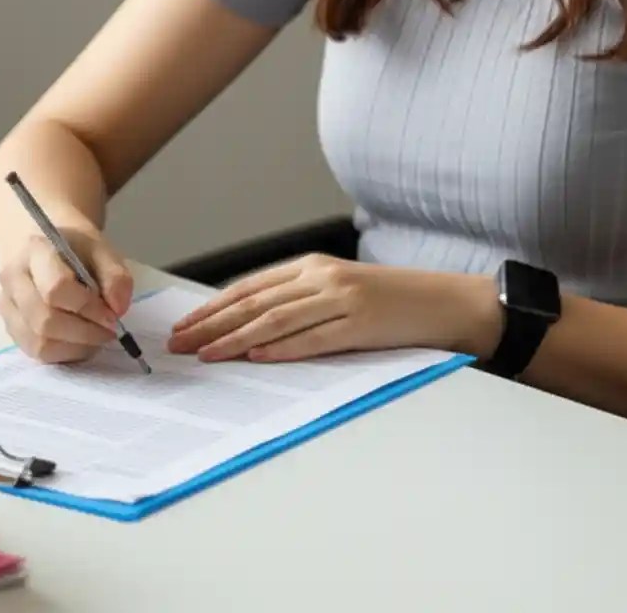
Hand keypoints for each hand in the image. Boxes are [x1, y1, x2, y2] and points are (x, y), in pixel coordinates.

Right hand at [0, 228, 133, 362]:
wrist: (46, 248)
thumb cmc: (76, 250)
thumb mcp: (102, 251)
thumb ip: (115, 277)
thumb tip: (117, 310)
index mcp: (35, 251)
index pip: (56, 288)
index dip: (88, 308)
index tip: (112, 315)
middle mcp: (12, 278)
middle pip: (44, 321)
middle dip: (84, 332)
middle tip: (108, 331)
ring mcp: (6, 305)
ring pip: (38, 342)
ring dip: (75, 346)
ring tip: (95, 336)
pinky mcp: (10, 327)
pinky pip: (36, 351)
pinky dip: (64, 353)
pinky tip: (80, 341)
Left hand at [167, 254, 500, 362]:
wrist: (446, 302)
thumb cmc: (391, 302)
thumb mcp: (339, 291)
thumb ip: (299, 302)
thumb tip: (248, 328)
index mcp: (312, 267)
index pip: (249, 288)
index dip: (212, 308)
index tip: (184, 327)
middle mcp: (322, 277)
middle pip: (253, 303)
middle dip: (211, 325)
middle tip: (179, 344)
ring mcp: (341, 299)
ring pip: (275, 320)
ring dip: (234, 339)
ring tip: (206, 355)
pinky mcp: (361, 324)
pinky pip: (313, 339)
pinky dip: (281, 349)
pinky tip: (255, 357)